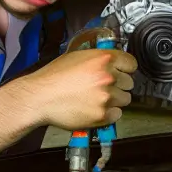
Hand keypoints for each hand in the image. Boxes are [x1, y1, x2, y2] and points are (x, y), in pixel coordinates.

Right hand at [22, 48, 136, 128]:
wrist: (40, 97)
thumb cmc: (53, 77)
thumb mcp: (77, 57)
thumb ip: (98, 59)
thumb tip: (111, 63)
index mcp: (104, 59)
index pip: (131, 63)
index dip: (125, 69)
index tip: (122, 72)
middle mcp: (108, 77)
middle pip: (129, 82)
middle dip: (119, 85)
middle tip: (103, 87)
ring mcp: (106, 97)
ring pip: (125, 99)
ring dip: (114, 100)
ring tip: (97, 99)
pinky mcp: (102, 115)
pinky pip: (117, 114)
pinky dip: (109, 114)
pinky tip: (95, 109)